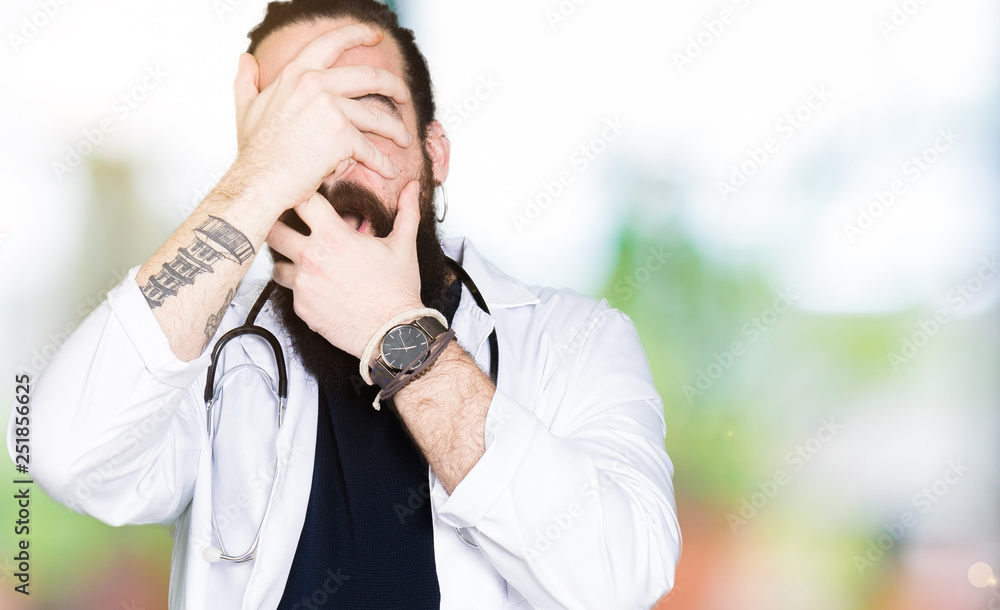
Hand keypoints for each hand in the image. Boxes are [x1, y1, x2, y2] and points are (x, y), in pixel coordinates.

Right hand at [229, 23, 412, 216]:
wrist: (258, 183)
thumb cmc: (254, 153)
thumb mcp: (246, 107)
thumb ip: (246, 80)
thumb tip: (245, 59)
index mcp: (295, 74)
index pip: (331, 42)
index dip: (358, 34)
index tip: (375, 35)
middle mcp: (315, 84)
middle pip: (369, 76)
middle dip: (395, 85)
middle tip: (404, 94)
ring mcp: (330, 108)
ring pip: (377, 116)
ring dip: (396, 130)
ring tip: (404, 139)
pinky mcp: (341, 136)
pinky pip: (370, 149)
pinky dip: (382, 162)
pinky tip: (388, 169)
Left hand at [267, 180, 424, 359]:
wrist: (392, 333)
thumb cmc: (397, 291)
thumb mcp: (403, 245)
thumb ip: (406, 211)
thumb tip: (412, 188)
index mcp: (334, 237)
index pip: (302, 201)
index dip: (301, 195)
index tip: (304, 197)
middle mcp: (312, 258)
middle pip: (273, 230)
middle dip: (278, 225)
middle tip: (286, 225)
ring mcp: (303, 284)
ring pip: (276, 263)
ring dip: (287, 260)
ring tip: (307, 263)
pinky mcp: (301, 307)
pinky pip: (290, 292)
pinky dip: (301, 288)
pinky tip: (321, 289)